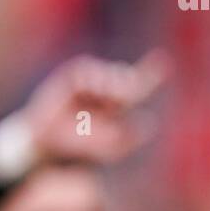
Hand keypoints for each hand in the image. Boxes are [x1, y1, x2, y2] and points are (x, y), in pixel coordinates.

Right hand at [21, 50, 169, 165]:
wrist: (46, 145)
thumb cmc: (77, 150)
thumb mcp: (109, 149)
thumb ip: (130, 138)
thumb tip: (149, 121)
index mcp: (113, 106)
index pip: (135, 86)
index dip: (149, 73)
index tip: (163, 60)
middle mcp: (102, 91)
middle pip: (125, 77)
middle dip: (129, 84)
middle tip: (127, 94)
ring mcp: (86, 83)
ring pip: (110, 74)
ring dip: (113, 85)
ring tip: (108, 97)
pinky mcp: (71, 78)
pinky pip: (87, 71)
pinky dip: (93, 80)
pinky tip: (92, 89)